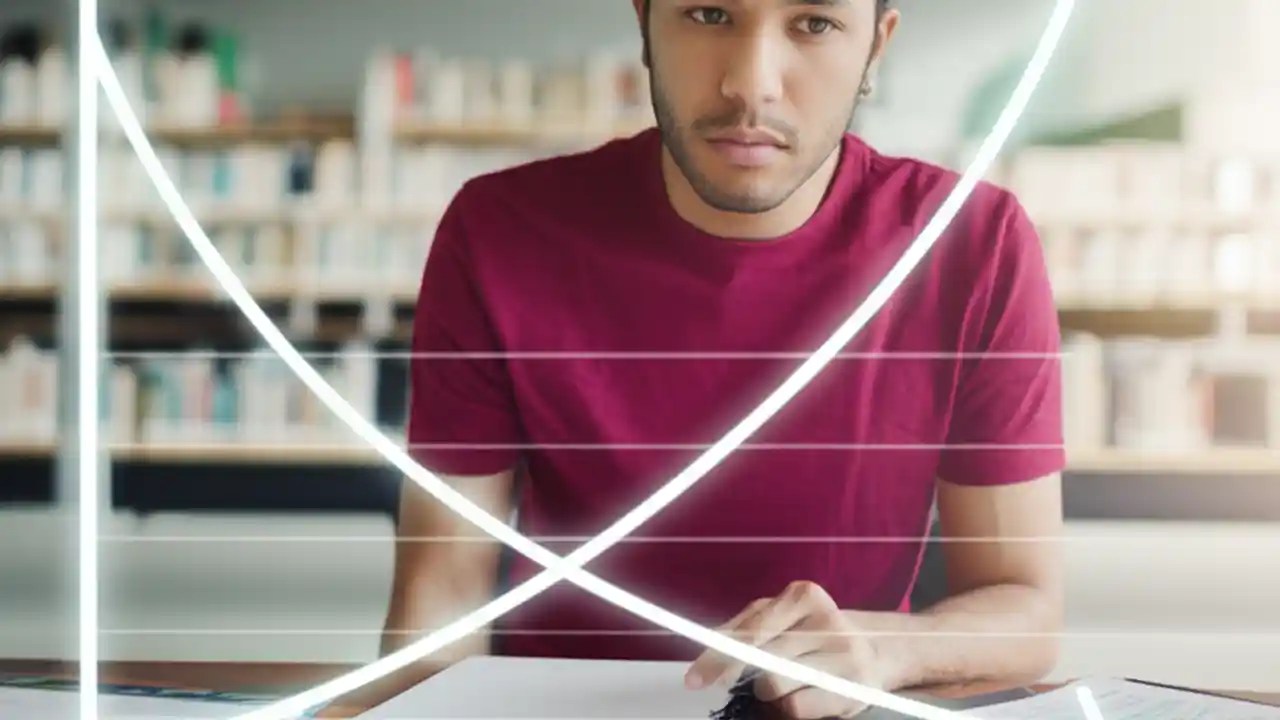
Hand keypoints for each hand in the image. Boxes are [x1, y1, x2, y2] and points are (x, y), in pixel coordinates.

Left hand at [685, 581, 882, 718]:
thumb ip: (741, 630)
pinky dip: (785, 708)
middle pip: (760, 661)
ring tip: (781, 684)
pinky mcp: (852, 691)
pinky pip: (795, 709)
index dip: (718, 657)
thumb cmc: (814, 632)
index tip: (695, 680)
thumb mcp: (780, 617)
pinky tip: (797, 696)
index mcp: (804, 596)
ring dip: (765, 693)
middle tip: (736, 683)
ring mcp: (844, 657)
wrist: (877, 649)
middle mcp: (827, 621)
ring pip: (773, 686)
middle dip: (740, 676)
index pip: (750, 631)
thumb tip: (703, 662)